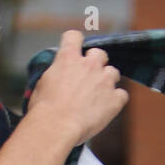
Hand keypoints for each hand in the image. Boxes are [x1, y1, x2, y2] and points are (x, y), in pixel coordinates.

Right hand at [26, 28, 127, 147]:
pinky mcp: (114, 99)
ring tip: (98, 96)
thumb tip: (58, 74)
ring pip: (114, 73)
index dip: (74, 42)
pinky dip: (116, 100)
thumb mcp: (42, 84)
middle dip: (96, 63)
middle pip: (100, 54)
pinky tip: (106, 108)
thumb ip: (55, 73)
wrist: (56, 127)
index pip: (74, 37)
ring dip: (107, 81)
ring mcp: (105, 81)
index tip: (74, 50)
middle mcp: (90, 65)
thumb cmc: (44, 109)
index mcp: (68, 58)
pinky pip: (122, 95)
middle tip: (88, 78)